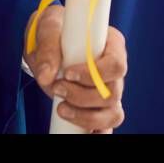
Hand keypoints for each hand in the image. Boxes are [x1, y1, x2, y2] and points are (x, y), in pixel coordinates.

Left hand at [24, 5, 127, 131]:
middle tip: (57, 87)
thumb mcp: (48, 29)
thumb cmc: (54, 31)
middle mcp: (114, 70)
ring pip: (113, 113)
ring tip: (61, 108)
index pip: (116, 64)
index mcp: (111, 44)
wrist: (48, 43)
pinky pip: (107, 126)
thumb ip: (47, 48)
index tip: (67, 73)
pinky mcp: (100, 107)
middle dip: (82, 96)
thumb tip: (46, 76)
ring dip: (86, 116)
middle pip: (113, 92)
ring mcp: (110, 91)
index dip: (94, 74)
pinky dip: (97, 133)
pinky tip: (84, 133)